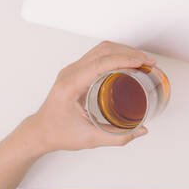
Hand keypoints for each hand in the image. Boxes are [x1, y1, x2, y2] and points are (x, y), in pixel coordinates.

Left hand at [25, 41, 155, 152]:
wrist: (40, 131)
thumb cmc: (58, 133)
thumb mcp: (89, 139)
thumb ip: (117, 137)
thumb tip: (141, 130)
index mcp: (70, 85)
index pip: (100, 63)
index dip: (124, 59)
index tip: (143, 63)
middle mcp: (70, 73)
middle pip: (103, 50)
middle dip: (130, 53)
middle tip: (149, 63)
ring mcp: (72, 69)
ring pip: (101, 49)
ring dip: (124, 50)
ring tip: (143, 61)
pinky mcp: (76, 70)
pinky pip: (98, 54)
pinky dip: (116, 54)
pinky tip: (128, 62)